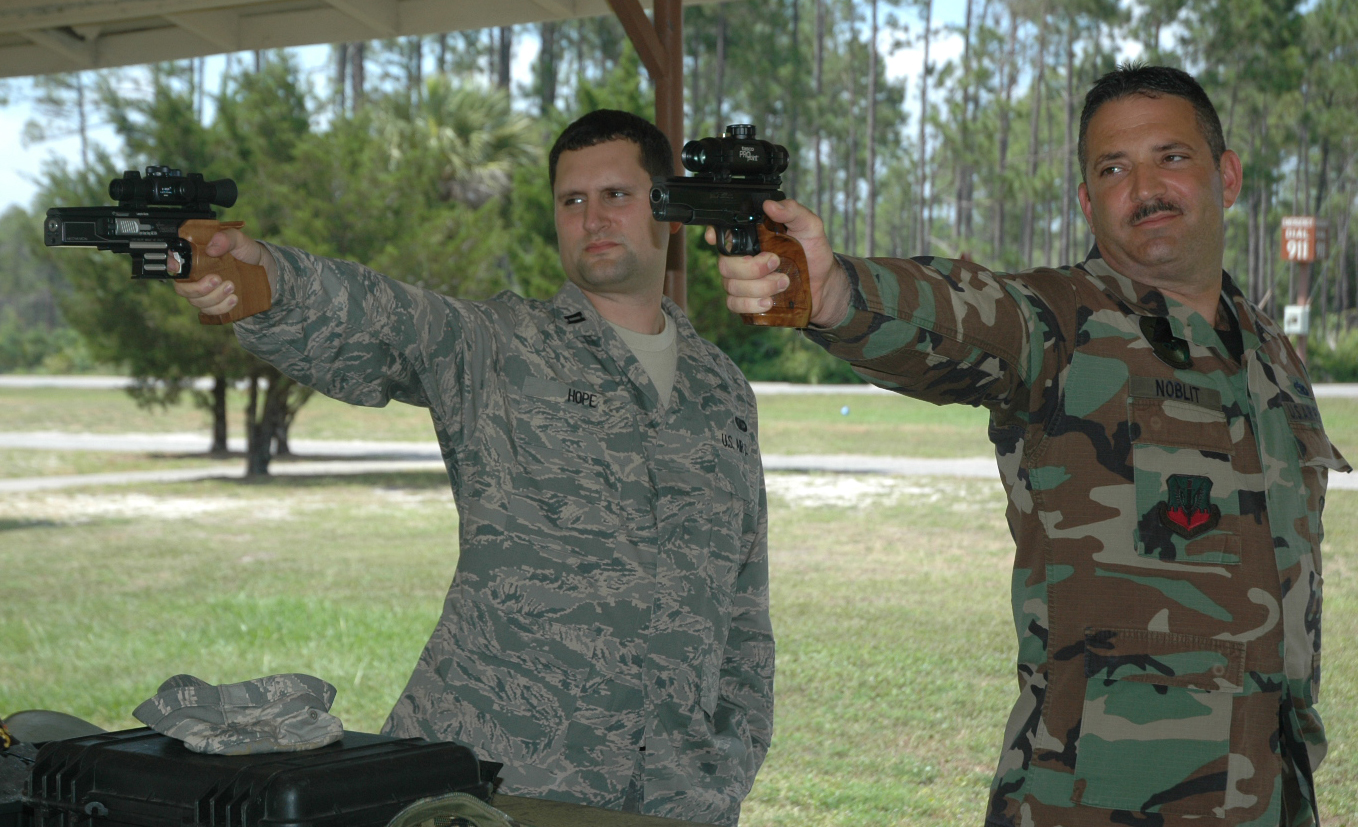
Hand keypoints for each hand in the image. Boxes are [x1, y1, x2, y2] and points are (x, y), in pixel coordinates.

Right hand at [168, 227, 277, 317]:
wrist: (266, 270)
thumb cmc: (246, 253)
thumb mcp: (238, 240)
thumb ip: (226, 238)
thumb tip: (211, 248)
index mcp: (195, 258)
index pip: (172, 263)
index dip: (170, 265)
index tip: (176, 266)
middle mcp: (195, 276)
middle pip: (182, 289)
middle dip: (198, 288)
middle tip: (217, 279)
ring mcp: (204, 292)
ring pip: (197, 302)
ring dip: (214, 297)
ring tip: (232, 286)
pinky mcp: (215, 304)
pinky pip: (211, 312)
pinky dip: (221, 307)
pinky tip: (234, 299)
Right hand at [707, 199, 849, 327]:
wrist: (824, 284)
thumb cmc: (813, 253)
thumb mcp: (809, 226)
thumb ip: (793, 212)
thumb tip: (771, 205)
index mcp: (751, 237)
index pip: (722, 233)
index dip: (713, 235)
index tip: (716, 239)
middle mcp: (741, 258)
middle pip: (725, 264)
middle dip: (751, 267)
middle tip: (776, 262)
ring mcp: (741, 281)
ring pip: (731, 286)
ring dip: (759, 287)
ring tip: (784, 282)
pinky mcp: (747, 301)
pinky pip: (735, 305)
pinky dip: (751, 304)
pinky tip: (769, 301)